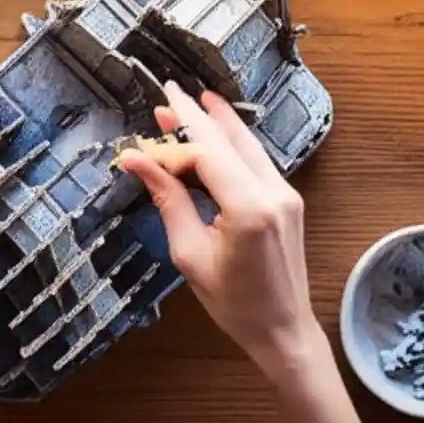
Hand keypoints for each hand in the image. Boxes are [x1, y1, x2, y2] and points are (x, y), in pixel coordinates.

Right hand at [119, 81, 322, 381]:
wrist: (283, 329)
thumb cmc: (233, 303)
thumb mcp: (190, 254)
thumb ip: (167, 200)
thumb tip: (135, 160)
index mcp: (249, 209)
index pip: (206, 155)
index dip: (171, 144)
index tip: (141, 142)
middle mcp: (274, 192)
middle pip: (229, 139)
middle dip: (196, 116)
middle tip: (167, 93)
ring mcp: (286, 193)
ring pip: (247, 144)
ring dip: (217, 123)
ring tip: (190, 101)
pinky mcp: (288, 199)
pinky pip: (257, 160)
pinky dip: (232, 144)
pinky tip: (216, 132)